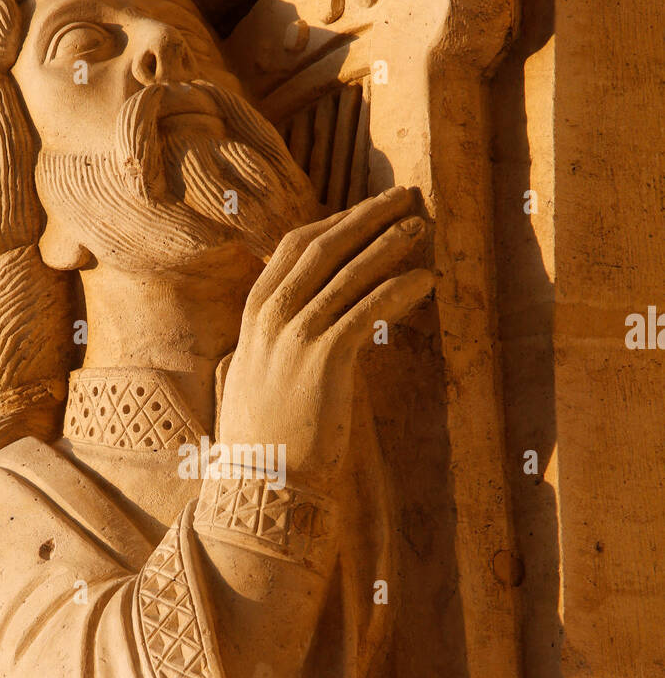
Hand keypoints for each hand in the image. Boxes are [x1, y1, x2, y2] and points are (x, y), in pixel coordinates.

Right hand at [218, 187, 433, 493]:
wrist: (259, 481)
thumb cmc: (261, 440)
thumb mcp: (252, 379)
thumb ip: (265, 348)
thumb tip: (277, 339)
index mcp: (255, 315)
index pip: (294, 248)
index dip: (335, 223)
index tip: (365, 211)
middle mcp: (272, 317)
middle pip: (323, 246)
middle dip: (366, 216)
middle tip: (403, 197)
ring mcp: (296, 335)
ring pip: (349, 272)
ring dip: (389, 243)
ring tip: (421, 226)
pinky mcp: (325, 358)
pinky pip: (368, 308)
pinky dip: (398, 288)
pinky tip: (424, 278)